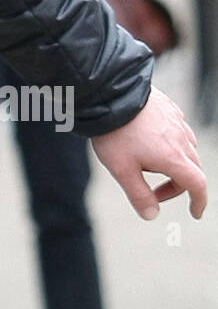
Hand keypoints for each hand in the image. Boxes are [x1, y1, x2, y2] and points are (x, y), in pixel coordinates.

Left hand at [91, 85, 206, 219]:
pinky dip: (171, 143)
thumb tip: (151, 214)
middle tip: (155, 192)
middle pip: (192, 169)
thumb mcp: (122, 170)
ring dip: (175, 163)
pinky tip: (151, 142)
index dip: (199, 201)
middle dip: (178, 186)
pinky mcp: (169, 108)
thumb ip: (138, 194)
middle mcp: (181, 139)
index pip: (197, 185)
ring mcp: (177, 121)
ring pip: (187, 148)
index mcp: (173, 157)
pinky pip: (178, 130)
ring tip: (148, 165)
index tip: (195, 212)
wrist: (109, 94)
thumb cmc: (115, 132)